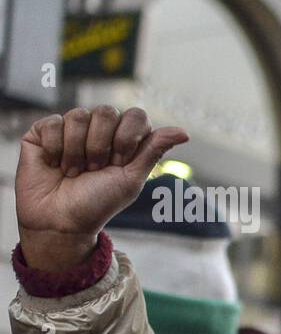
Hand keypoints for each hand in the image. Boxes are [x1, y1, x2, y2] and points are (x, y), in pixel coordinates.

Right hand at [15, 105, 187, 270]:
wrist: (61, 221)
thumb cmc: (98, 203)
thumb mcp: (131, 179)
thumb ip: (153, 151)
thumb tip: (184, 132)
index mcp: (123, 139)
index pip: (136, 115)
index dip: (127, 137)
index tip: (119, 163)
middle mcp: (98, 130)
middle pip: (106, 112)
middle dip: (102, 146)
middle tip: (95, 169)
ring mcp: (70, 129)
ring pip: (79, 115)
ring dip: (78, 151)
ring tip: (74, 172)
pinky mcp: (43, 132)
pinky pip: (53, 122)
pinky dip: (56, 148)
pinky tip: (55, 165)